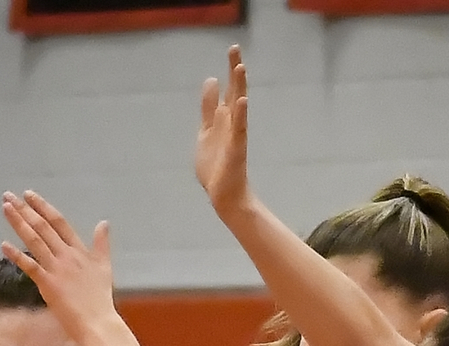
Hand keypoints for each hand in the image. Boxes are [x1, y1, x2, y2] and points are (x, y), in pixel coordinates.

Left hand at [2, 191, 117, 340]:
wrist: (98, 321)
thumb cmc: (100, 298)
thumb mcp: (105, 266)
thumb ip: (102, 243)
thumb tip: (104, 223)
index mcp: (79, 250)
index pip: (59, 223)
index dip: (43, 207)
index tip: (29, 195)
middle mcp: (66, 255)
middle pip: (43, 227)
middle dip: (25, 210)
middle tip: (9, 196)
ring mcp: (56, 269)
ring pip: (35, 241)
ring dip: (19, 223)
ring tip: (6, 208)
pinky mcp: (48, 284)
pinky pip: (30, 267)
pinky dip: (17, 255)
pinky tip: (4, 245)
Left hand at [196, 45, 251, 216]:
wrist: (223, 195)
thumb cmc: (216, 166)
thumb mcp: (206, 129)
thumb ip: (208, 107)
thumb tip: (211, 79)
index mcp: (224, 119)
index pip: (229, 89)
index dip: (230, 70)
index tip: (233, 50)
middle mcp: (231, 123)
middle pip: (235, 92)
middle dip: (234, 71)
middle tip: (235, 48)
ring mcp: (234, 135)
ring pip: (238, 107)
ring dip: (239, 87)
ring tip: (240, 68)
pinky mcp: (236, 149)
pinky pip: (239, 130)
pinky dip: (241, 115)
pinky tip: (242, 101)